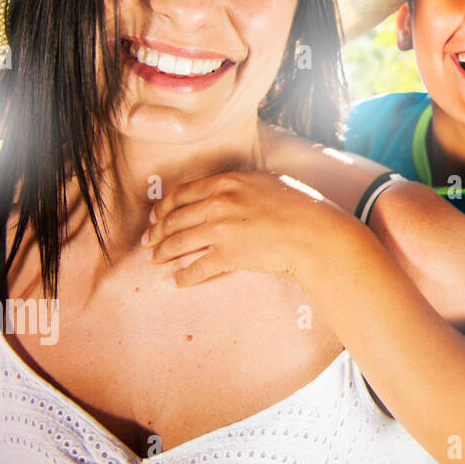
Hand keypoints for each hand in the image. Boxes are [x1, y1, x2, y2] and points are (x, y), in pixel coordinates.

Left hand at [143, 171, 349, 286]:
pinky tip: (177, 281)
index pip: (182, 193)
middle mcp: (218, 204)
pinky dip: (183, 276)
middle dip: (156, 232)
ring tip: (155, 260)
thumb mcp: (269, 182)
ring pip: (178, 242)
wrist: (315, 234)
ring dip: (163, 253)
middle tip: (149, 241)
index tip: (156, 216)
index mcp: (227, 182)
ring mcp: (221, 230)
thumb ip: (243, 185)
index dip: (163, 207)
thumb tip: (230, 190)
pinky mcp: (227, 256)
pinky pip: (196, 268)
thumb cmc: (302, 207)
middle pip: (174, 218)